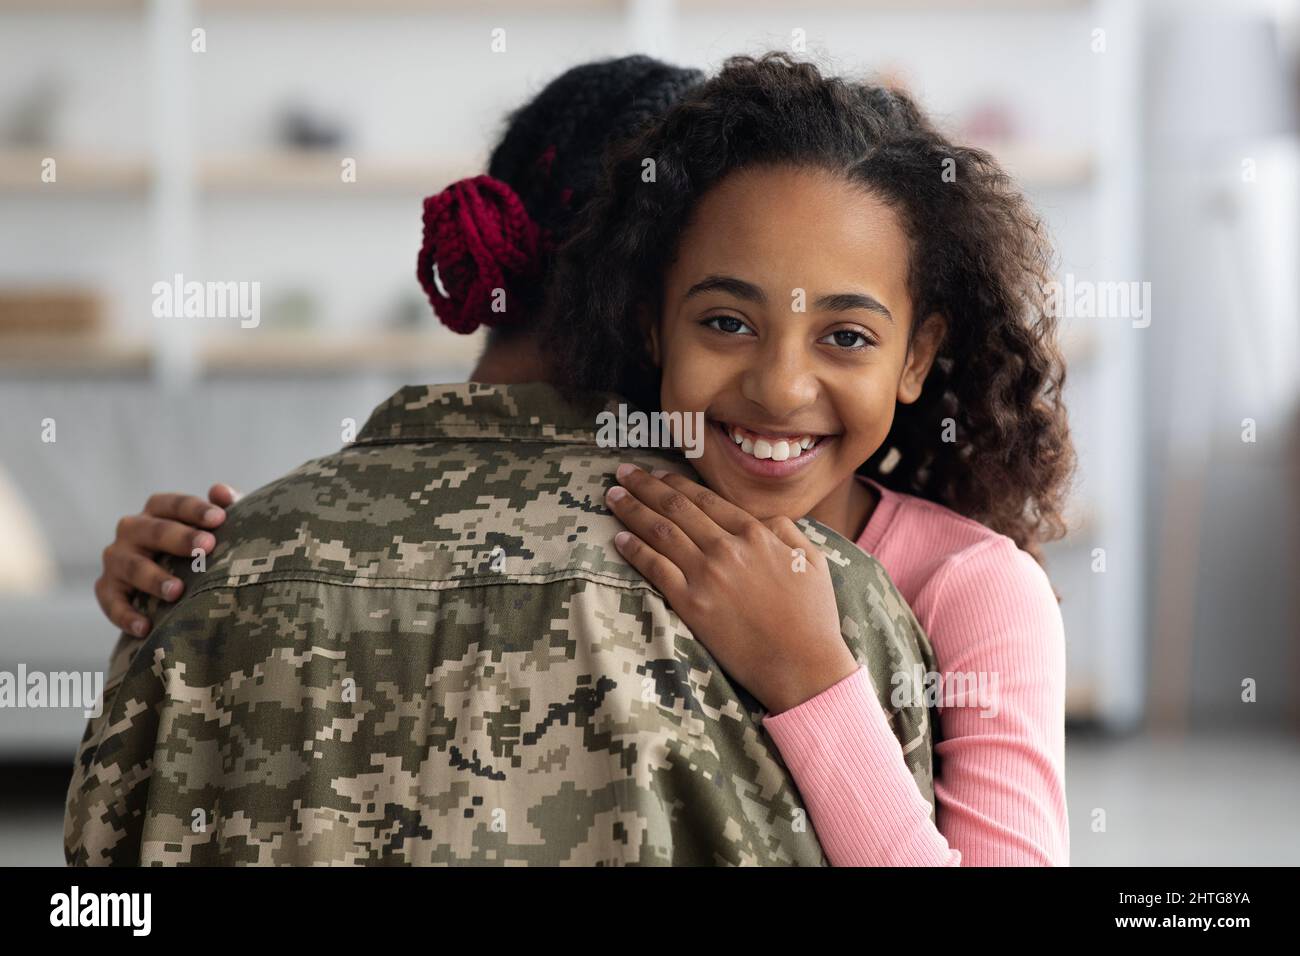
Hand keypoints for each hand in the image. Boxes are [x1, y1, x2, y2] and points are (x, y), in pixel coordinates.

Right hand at [94, 484, 239, 637]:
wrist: (169, 584)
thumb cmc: (198, 548)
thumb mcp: (211, 527)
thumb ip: (222, 507)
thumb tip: (221, 492)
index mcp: (157, 511)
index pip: (173, 504)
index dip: (195, 509)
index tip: (220, 518)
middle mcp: (131, 530)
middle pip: (152, 531)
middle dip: (180, 538)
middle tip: (207, 546)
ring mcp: (116, 560)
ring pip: (131, 566)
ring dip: (153, 578)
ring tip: (177, 591)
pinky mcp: (107, 588)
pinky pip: (111, 602)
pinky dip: (126, 615)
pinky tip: (146, 627)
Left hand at [604, 464, 858, 713]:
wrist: (803, 663)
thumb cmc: (812, 615)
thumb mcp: (811, 559)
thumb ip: (785, 529)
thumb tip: (762, 518)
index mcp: (755, 533)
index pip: (704, 499)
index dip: (674, 482)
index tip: (655, 473)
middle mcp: (726, 547)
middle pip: (675, 507)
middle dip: (644, 486)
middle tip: (622, 472)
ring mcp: (706, 575)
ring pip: (660, 532)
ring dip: (632, 510)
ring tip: (612, 497)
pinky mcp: (691, 605)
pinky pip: (655, 570)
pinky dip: (634, 551)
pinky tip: (619, 539)